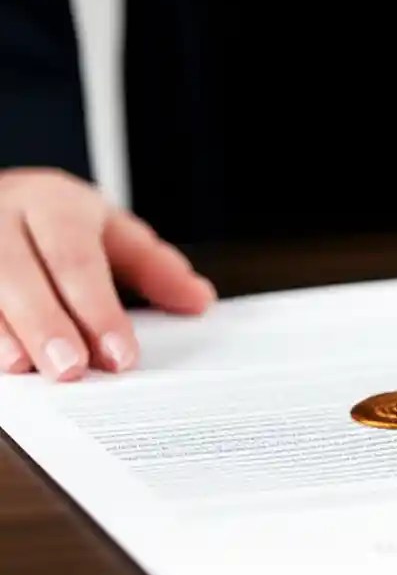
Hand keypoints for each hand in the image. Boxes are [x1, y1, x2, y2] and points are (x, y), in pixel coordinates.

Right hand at [0, 168, 215, 380]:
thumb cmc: (54, 222)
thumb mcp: (109, 231)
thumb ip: (152, 267)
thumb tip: (199, 301)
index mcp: (52, 203)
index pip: (76, 259)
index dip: (98, 310)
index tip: (120, 356)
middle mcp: (1, 216)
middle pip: (19, 272)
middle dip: (46, 324)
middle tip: (72, 371)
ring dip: (0, 331)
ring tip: (24, 368)